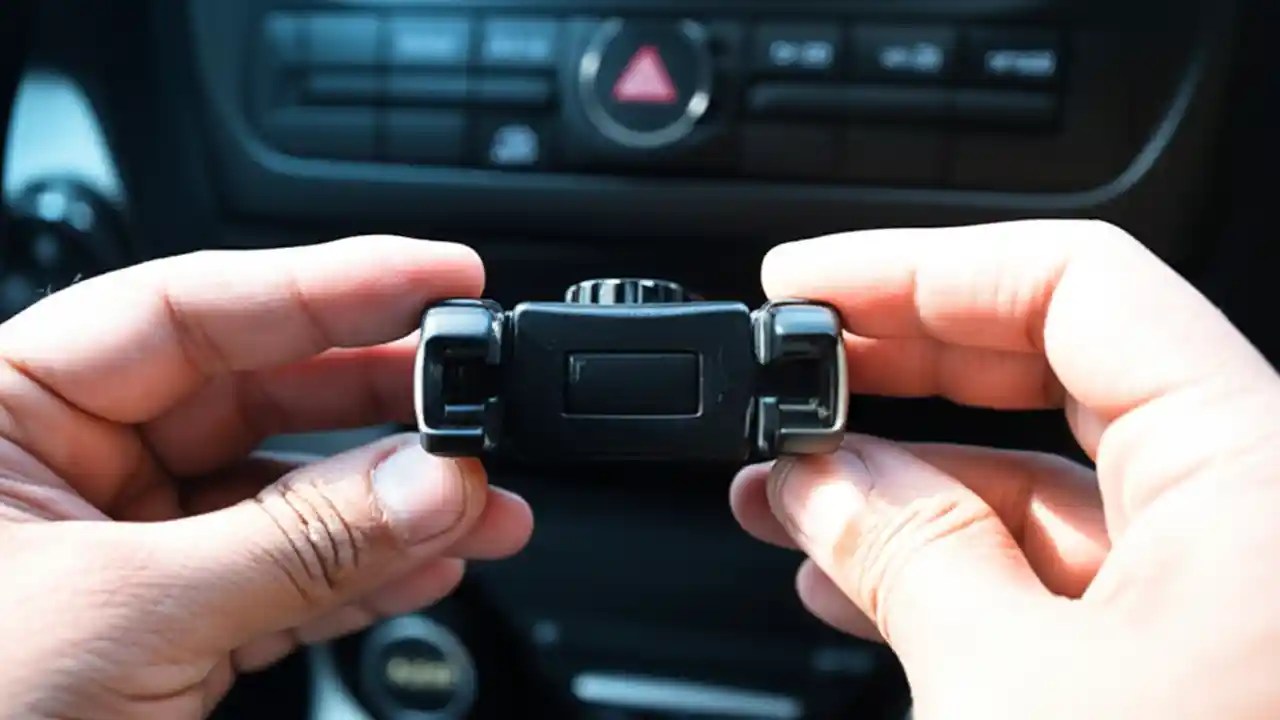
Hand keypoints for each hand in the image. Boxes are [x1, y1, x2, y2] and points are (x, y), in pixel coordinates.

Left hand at [0, 237, 532, 718]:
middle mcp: (69, 467)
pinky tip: (431, 564)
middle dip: (376, 403)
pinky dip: (367, 579)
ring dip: (396, 504)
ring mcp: (127, 550)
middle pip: (255, 394)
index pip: (188, 309)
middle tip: (471, 396)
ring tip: (482, 505)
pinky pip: (289, 578)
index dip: (324, 284)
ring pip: (288, 495)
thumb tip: (432, 480)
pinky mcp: (170, 627)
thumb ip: (294, 543)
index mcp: (5, 410)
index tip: (434, 277)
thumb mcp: (120, 615)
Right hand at [731, 221, 1279, 718]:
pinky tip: (861, 580)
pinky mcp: (1205, 662)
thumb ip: (909, 556)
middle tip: (792, 377)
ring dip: (908, 487)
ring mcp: (1238, 594)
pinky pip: (1073, 576)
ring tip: (792, 500)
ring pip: (1055, 483)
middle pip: (1063, 369)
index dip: (920, 269)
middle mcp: (1266, 519)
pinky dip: (963, 568)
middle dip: (902, 373)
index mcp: (1259, 480)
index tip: (809, 286)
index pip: (1080, 285)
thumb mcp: (1008, 690)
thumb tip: (823, 479)